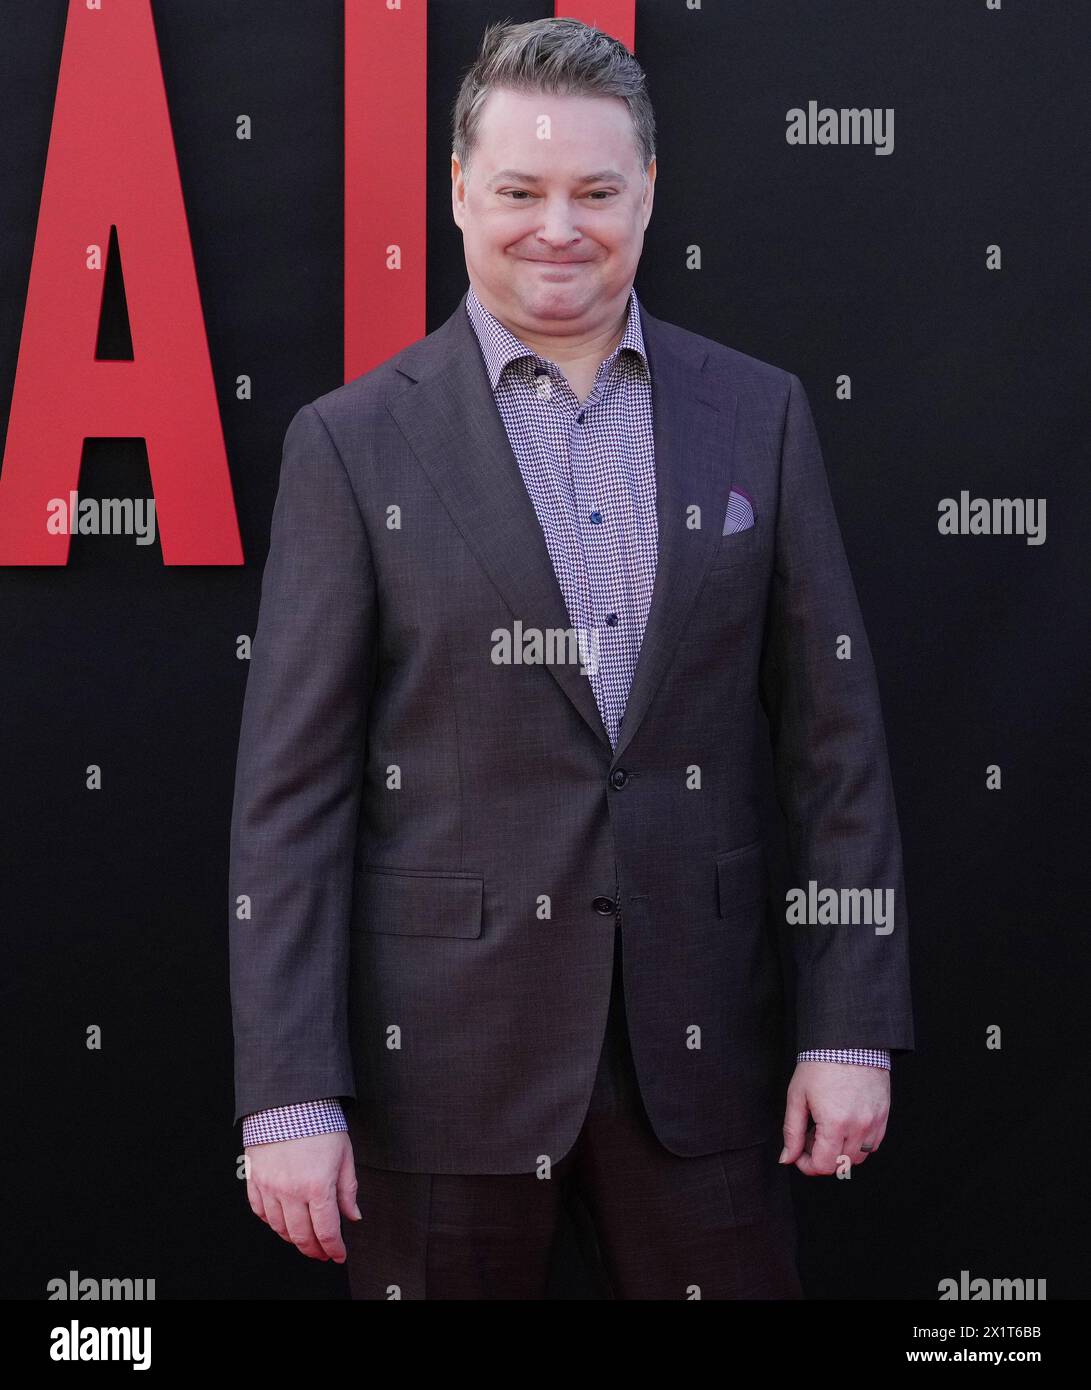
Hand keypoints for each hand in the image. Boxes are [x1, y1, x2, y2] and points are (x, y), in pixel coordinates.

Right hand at [245, 1131, 360, 1261]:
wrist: (289, 1099)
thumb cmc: (320, 1122)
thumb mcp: (344, 1154)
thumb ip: (347, 1188)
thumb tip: (352, 1215)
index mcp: (317, 1186)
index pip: (326, 1231)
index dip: (334, 1249)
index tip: (338, 1255)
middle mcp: (291, 1191)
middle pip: (301, 1236)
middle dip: (314, 1249)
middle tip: (322, 1253)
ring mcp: (270, 1186)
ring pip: (279, 1227)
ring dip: (293, 1238)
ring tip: (304, 1239)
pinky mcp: (255, 1178)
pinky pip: (259, 1211)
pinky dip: (271, 1222)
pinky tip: (281, 1221)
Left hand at [779, 1061, 889, 1175]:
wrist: (848, 1041)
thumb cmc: (820, 1064)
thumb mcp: (797, 1097)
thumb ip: (792, 1132)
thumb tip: (787, 1158)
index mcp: (834, 1123)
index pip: (823, 1166)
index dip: (807, 1166)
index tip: (799, 1155)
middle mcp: (858, 1127)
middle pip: (840, 1164)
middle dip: (822, 1157)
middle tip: (811, 1136)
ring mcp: (874, 1122)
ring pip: (858, 1157)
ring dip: (841, 1152)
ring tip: (829, 1129)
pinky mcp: (884, 1116)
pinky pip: (873, 1144)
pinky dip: (859, 1143)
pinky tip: (846, 1126)